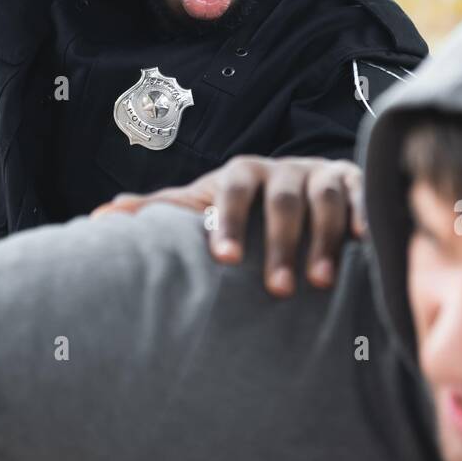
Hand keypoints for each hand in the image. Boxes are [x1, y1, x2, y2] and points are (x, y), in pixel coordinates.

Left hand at [92, 155, 365, 296]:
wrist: (300, 186)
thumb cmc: (242, 208)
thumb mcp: (201, 205)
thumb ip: (158, 212)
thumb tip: (97, 219)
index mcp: (242, 173)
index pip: (233, 191)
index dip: (229, 221)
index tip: (224, 261)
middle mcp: (283, 170)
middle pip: (282, 199)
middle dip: (281, 243)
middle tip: (278, 290)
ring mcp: (321, 174)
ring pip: (324, 198)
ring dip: (323, 238)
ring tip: (319, 284)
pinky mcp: (356, 182)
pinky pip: (363, 192)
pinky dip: (364, 213)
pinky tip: (364, 242)